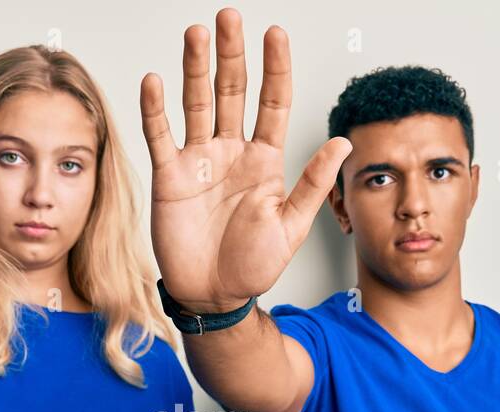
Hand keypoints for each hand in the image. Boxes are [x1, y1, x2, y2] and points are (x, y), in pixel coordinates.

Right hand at [139, 8, 351, 313]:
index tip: (276, 34)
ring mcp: (199, 162)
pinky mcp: (170, 177)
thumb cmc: (253, 267)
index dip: (275, 68)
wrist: (214, 296)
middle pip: (233, 92)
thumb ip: (312, 183)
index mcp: (265, 161)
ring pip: (198, 104)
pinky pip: (161, 136)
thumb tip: (343, 144)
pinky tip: (155, 80)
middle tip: (230, 17)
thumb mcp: (291, 226)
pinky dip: (156, 109)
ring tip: (196, 34)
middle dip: (232, 54)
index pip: (272, 103)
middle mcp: (232, 152)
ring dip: (195, 68)